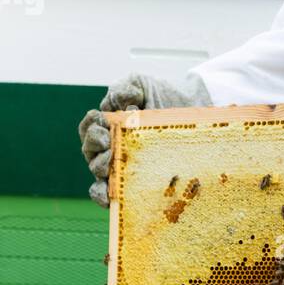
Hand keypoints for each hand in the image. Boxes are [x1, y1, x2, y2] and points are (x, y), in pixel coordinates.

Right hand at [78, 71, 211, 205]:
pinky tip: (109, 198)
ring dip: (100, 170)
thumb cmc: (165, 98)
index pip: (89, 128)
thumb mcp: (144, 86)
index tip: (103, 123)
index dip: (91, 126)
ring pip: (98, 173)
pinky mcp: (133, 184)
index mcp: (108, 125)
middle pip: (90, 151)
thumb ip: (126, 87)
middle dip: (95, 146)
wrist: (194, 112)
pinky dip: (104, 197)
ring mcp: (121, 166)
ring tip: (108, 167)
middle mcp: (111, 147)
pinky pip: (111, 195)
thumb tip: (119, 101)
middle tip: (108, 143)